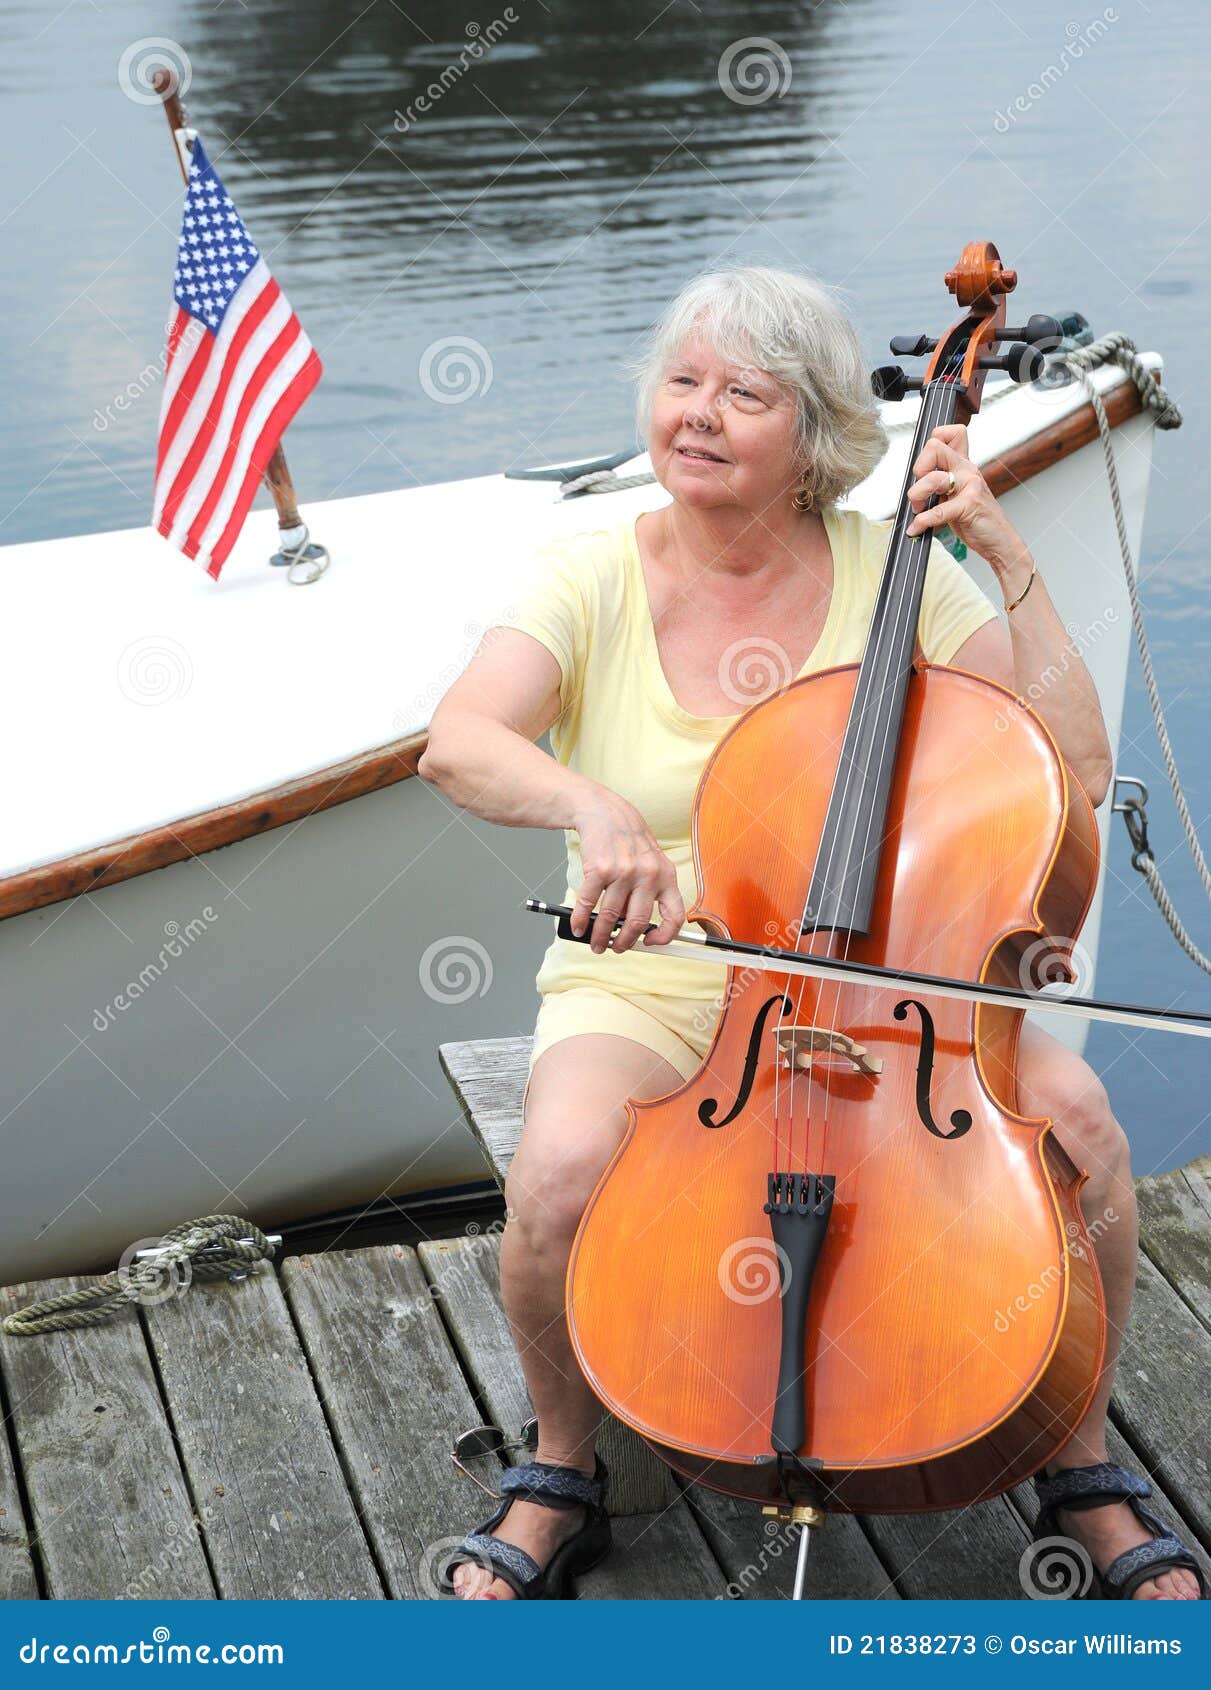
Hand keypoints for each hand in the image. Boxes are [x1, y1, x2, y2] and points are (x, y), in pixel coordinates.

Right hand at [569, 789, 685, 953]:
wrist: (604, 812)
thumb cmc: (628, 841)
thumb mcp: (648, 863)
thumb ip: (646, 893)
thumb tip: (632, 928)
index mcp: (666, 875)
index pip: (675, 915)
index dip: (665, 936)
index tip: (651, 943)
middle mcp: (648, 874)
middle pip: (637, 923)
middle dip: (624, 943)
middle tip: (616, 948)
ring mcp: (623, 872)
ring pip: (610, 917)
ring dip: (599, 936)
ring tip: (595, 942)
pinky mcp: (599, 870)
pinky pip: (588, 903)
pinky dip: (580, 920)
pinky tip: (578, 926)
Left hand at [905, 423, 1031, 579]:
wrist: (1000, 540)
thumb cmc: (977, 519)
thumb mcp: (957, 494)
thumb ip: (940, 485)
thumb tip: (913, 486)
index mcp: (962, 465)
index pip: (947, 434)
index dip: (929, 446)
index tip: (924, 469)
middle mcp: (966, 470)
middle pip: (934, 447)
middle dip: (919, 468)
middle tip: (920, 489)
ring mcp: (969, 486)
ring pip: (933, 478)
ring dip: (917, 495)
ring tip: (919, 508)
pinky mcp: (969, 506)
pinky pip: (939, 510)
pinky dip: (923, 521)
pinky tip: (918, 527)